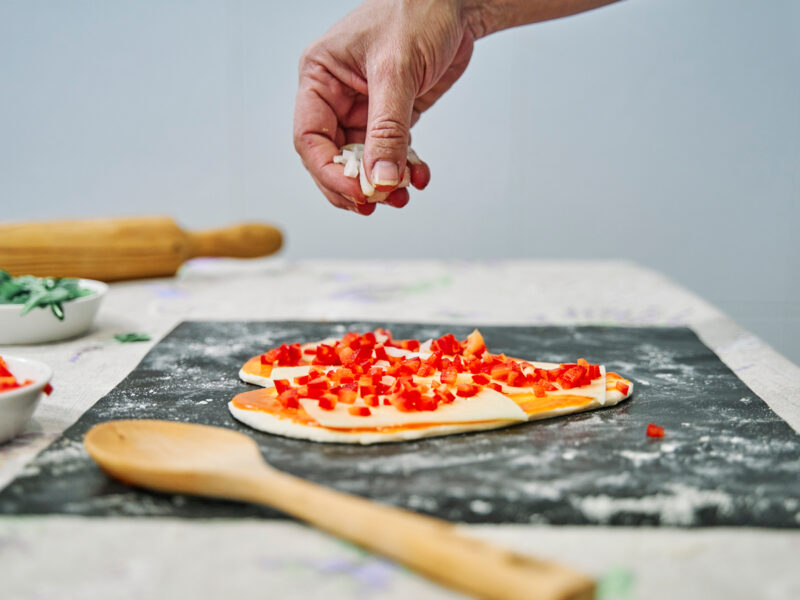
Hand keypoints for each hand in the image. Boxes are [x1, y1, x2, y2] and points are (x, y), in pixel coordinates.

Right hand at [293, 0, 476, 214]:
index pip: (310, 138)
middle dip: (354, 184)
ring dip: (382, 183)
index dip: (329, 172)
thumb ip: (387, 130)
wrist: (458, 1)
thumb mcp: (396, 71)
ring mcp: (366, 108)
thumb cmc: (417, 12)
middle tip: (377, 203)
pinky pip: (391, 153)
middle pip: (334, 157)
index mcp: (321, 77)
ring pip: (363, 161)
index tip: (357, 193)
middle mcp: (338, 96)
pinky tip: (419, 177)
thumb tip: (379, 179)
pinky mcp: (393, 116)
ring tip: (402, 196)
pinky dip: (404, 169)